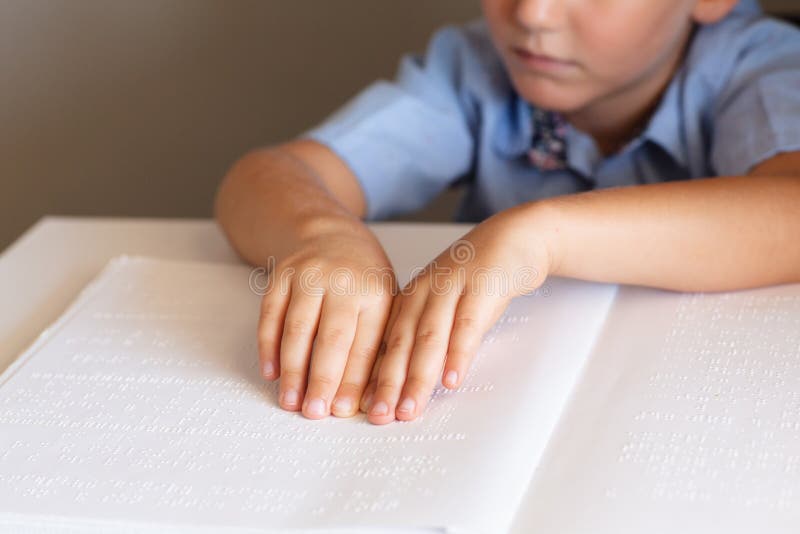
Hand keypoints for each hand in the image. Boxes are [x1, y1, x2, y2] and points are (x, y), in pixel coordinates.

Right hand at [257, 218, 395, 418]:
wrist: (329, 232)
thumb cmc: (363, 278)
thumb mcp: (384, 301)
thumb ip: (379, 343)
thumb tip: (371, 399)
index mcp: (376, 293)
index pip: (365, 345)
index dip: (353, 380)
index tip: (344, 411)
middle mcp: (343, 282)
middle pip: (332, 338)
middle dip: (322, 380)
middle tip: (315, 413)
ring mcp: (309, 276)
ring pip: (297, 329)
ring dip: (293, 370)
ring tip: (290, 402)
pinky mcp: (281, 275)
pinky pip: (270, 316)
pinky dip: (268, 347)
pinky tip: (271, 374)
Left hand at [358, 207, 553, 423]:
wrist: (514, 237)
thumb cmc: (477, 277)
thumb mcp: (444, 304)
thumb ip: (425, 336)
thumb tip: (404, 380)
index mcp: (409, 298)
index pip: (386, 343)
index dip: (375, 378)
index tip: (366, 409)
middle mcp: (424, 292)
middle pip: (401, 342)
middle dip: (389, 383)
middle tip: (381, 416)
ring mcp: (451, 287)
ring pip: (429, 337)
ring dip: (418, 376)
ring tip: (410, 408)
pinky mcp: (481, 286)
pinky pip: (467, 323)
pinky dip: (458, 353)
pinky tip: (452, 378)